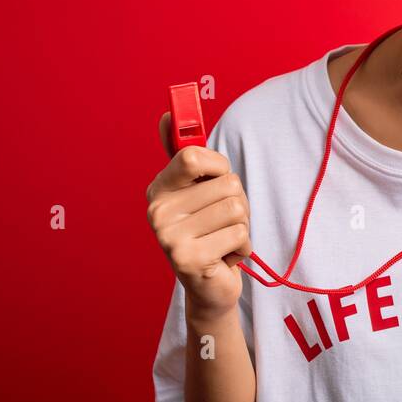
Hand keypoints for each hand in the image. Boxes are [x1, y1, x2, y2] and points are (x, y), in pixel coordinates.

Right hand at [145, 112, 251, 318]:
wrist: (209, 287)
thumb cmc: (209, 232)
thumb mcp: (197, 192)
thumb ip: (186, 156)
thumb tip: (167, 115)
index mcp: (158, 190)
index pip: (193, 156)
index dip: (218, 166)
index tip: (216, 180)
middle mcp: (157, 212)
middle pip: (226, 183)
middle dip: (238, 202)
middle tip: (221, 223)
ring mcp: (169, 238)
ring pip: (236, 208)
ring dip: (242, 225)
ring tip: (223, 239)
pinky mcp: (189, 259)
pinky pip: (240, 234)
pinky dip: (243, 247)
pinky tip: (225, 257)